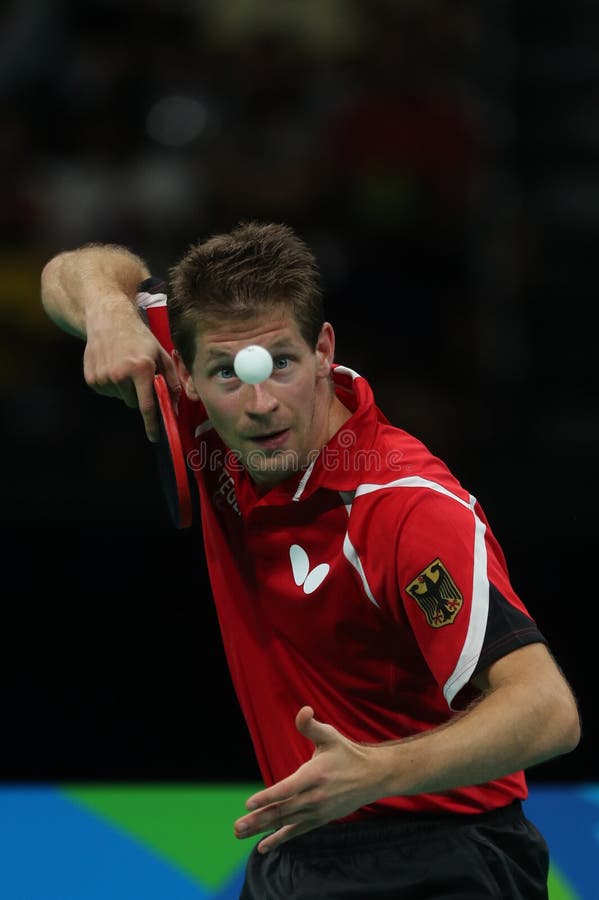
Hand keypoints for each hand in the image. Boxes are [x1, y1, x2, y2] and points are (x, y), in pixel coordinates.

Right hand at [83, 299, 179, 441]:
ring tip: (123, 366)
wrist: (108, 320)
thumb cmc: (140, 338)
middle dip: (139, 394)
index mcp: (141, 368)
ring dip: (124, 388)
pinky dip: (112, 385)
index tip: (155, 437)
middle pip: (134, 403)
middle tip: (138, 374)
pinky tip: (112, 366)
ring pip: (120, 398)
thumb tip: (175, 406)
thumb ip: (172, 381)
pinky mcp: (91, 379)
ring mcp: (103, 377)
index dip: (151, 424)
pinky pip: (108, 393)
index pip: (147, 406)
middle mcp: (120, 374)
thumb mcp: (161, 354)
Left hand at [234, 707, 382, 853]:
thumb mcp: (330, 736)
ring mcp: (317, 811)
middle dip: (258, 819)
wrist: (372, 777)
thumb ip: (311, 726)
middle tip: (236, 827)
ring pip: (285, 822)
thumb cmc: (347, 752)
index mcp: (315, 775)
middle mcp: (315, 797)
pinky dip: (279, 839)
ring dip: (262, 829)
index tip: (248, 804)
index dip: (268, 796)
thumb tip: (303, 710)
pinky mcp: (320, 819)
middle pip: (282, 810)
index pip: (287, 788)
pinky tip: (262, 847)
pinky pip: (296, 831)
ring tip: (240, 833)